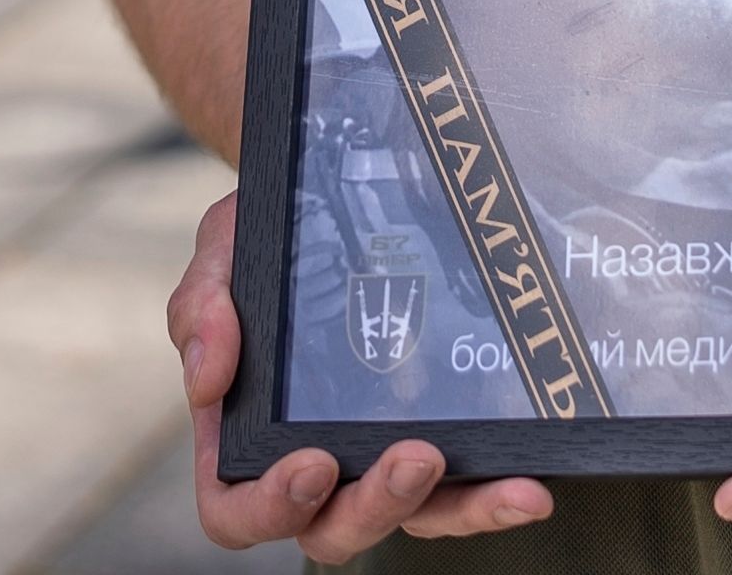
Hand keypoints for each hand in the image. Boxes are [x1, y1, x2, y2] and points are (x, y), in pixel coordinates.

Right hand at [167, 191, 554, 557]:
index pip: (235, 510)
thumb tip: (207, 379)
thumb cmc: (261, 246)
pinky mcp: (432, 442)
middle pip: (330, 531)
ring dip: (454, 513)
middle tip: (415, 456)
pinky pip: (457, 488)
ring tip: (505, 487)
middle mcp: (309, 464)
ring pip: (408, 520)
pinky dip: (491, 494)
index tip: (312, 465)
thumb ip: (202, 308)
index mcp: (241, 438)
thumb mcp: (221, 258)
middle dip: (375, 507)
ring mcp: (373, 458)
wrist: (328, 200)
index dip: (270, 508)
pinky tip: (529, 483)